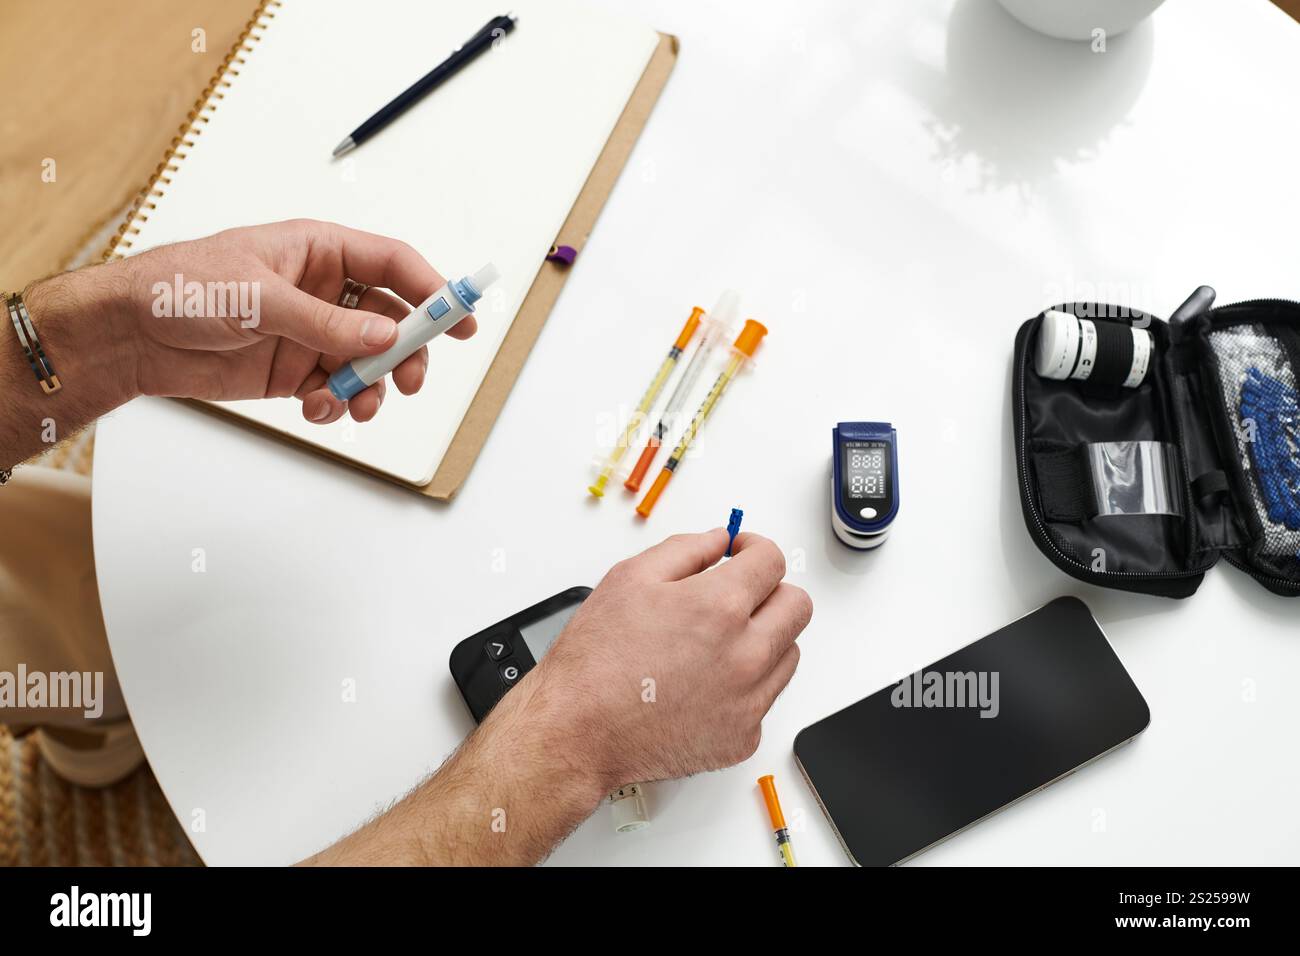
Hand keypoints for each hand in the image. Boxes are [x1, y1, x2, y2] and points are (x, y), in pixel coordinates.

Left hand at [24, 219, 474, 424]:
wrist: (130, 334)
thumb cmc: (182, 287)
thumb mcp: (260, 298)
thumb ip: (328, 324)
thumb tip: (385, 341)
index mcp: (319, 251)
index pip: (392, 264)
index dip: (431, 290)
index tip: (460, 319)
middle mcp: (323, 291)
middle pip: (391, 320)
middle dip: (406, 353)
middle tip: (410, 381)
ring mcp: (311, 333)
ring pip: (368, 362)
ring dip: (372, 387)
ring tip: (360, 403)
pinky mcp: (294, 370)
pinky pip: (337, 389)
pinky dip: (337, 404)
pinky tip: (317, 408)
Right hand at [509, 528, 812, 790]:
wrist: (578, 730)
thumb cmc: (596, 660)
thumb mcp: (630, 578)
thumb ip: (686, 549)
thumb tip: (719, 540)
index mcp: (721, 606)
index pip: (773, 561)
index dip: (754, 549)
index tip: (742, 554)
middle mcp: (746, 654)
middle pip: (798, 606)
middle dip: (771, 590)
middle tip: (739, 594)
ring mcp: (749, 700)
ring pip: (788, 653)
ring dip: (764, 638)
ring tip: (718, 643)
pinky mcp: (743, 737)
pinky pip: (765, 698)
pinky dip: (746, 686)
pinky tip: (706, 683)